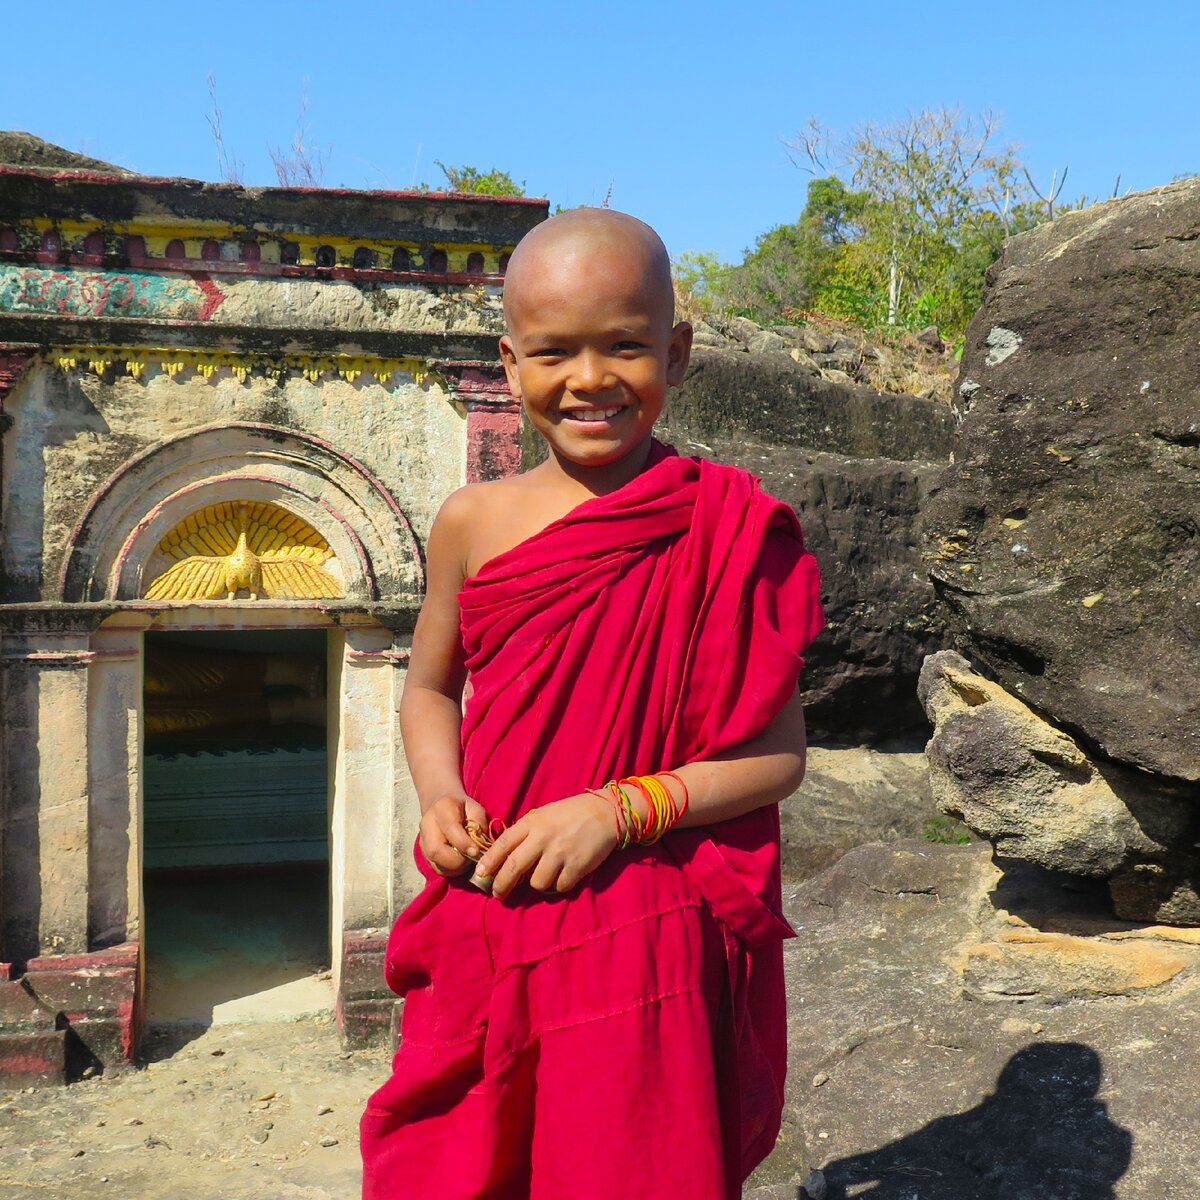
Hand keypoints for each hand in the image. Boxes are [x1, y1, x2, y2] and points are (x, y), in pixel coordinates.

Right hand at [419, 791, 489, 876]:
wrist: (441, 805)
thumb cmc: (463, 808)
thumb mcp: (475, 809)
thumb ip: (479, 825)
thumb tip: (480, 847)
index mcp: (442, 808)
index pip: (450, 829)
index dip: (464, 844)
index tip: (476, 852)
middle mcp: (427, 824)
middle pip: (436, 850)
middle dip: (457, 861)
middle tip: (472, 860)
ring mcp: (423, 840)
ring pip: (435, 862)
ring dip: (455, 868)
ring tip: (468, 862)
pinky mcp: (423, 852)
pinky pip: (436, 868)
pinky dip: (450, 870)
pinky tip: (460, 863)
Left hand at [474, 791, 618, 898]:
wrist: (605, 813)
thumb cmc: (569, 814)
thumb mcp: (543, 815)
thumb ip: (525, 833)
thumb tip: (506, 856)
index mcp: (532, 823)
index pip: (503, 844)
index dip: (489, 861)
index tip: (480, 873)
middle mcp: (543, 838)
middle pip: (514, 867)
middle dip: (502, 884)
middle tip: (498, 894)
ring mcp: (560, 853)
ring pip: (537, 883)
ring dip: (537, 884)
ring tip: (545, 875)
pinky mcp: (577, 866)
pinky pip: (559, 887)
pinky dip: (559, 885)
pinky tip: (563, 875)